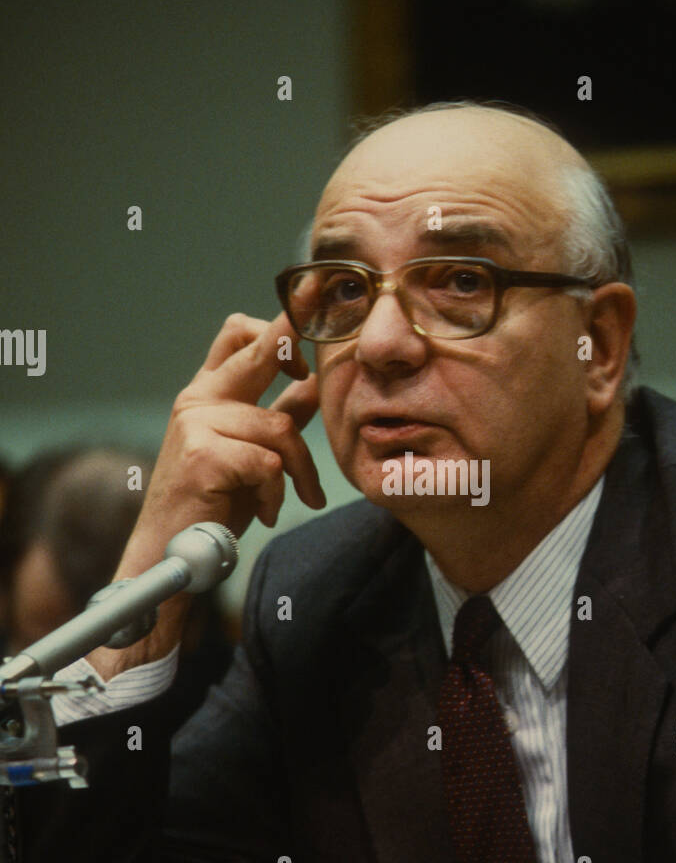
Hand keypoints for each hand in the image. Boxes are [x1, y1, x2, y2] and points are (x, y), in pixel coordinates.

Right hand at [138, 309, 323, 543]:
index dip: (277, 321)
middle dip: (291, 335)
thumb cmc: (213, 505)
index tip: (308, 308)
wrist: (171, 554)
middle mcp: (198, 399)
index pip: (238, 334)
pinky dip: (277, 494)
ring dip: (299, 470)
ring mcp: (196, 423)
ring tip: (292, 498)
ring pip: (280, 427)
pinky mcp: (202, 454)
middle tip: (316, 330)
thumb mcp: (253, 454)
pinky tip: (264, 513)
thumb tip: (314, 383)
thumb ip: (280, 416)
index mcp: (209, 393)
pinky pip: (269, 464)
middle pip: (256, 348)